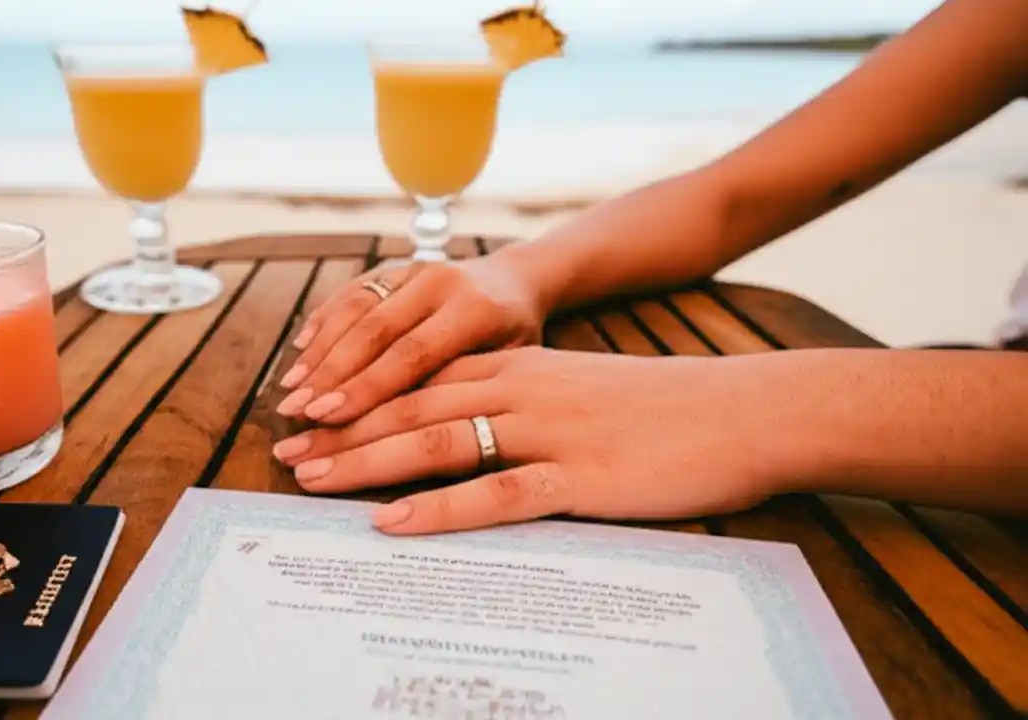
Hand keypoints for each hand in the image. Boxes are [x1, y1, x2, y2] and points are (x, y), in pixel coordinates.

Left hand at [272, 347, 797, 534]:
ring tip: (311, 480)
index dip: (358, 401)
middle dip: (342, 430)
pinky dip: (436, 508)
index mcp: (520, 367)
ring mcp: (548, 432)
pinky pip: (493, 493)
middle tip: (286, 453)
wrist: (745, 411)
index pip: (419, 380)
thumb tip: (475, 428)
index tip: (310, 421)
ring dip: (367, 463)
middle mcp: (522, 390)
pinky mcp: (580, 478)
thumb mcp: (581, 390)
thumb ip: (526, 401)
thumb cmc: (664, 409)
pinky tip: (390, 521)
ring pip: (436, 441)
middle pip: (410, 406)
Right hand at [275, 254, 545, 425]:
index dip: (366, 386)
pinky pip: (352, 291)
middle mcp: (441, 282)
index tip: (327, 416)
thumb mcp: (511, 367)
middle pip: (374, 330)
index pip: (411, 353)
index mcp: (476, 310)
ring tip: (289, 389)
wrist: (519, 281)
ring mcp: (415, 270)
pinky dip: (323, 321)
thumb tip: (403, 433)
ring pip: (357, 308)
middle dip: (330, 373)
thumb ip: (461, 389)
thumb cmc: (516, 341)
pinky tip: (300, 349)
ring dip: (319, 350)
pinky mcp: (396, 267)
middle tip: (294, 410)